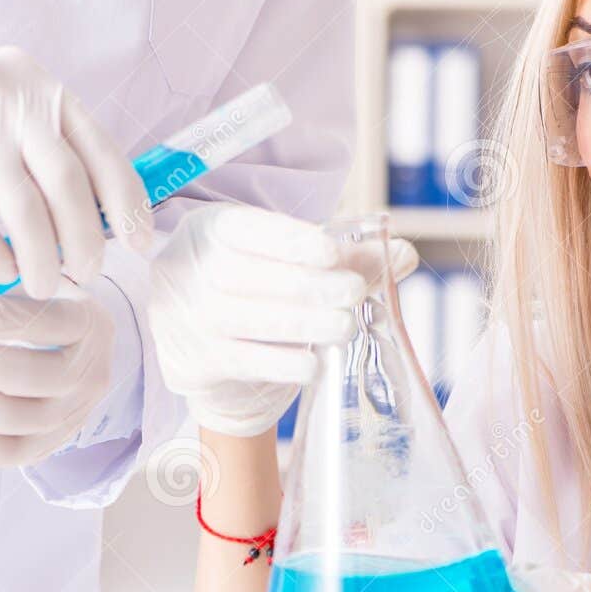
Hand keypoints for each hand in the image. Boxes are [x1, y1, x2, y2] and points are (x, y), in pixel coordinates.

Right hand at [0, 47, 152, 298]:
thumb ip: (43, 149)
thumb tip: (104, 216)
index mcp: (33, 82)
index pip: (101, 148)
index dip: (127, 203)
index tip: (140, 244)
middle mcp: (4, 93)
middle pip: (69, 184)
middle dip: (86, 242)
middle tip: (87, 276)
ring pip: (26, 212)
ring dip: (43, 262)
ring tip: (44, 286)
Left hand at [0, 285, 114, 466]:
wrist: (74, 354)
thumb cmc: (38, 308)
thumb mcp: (25, 282)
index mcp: (89, 323)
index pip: (50, 323)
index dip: (1, 318)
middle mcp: (90, 375)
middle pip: (28, 378)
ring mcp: (69, 418)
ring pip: (7, 419)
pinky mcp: (44, 448)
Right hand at [149, 205, 417, 436]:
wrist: (199, 341)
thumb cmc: (257, 285)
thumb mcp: (285, 257)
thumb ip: (346, 255)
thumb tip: (403, 254)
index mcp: (212, 228)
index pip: (249, 229)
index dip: (290, 240)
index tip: (333, 252)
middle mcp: (191, 267)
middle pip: (254, 276)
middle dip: (311, 286)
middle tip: (354, 294)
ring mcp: (188, 316)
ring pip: (253, 321)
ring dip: (306, 325)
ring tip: (345, 327)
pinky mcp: (196, 360)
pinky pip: (247, 362)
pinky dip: (285, 364)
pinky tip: (315, 363)